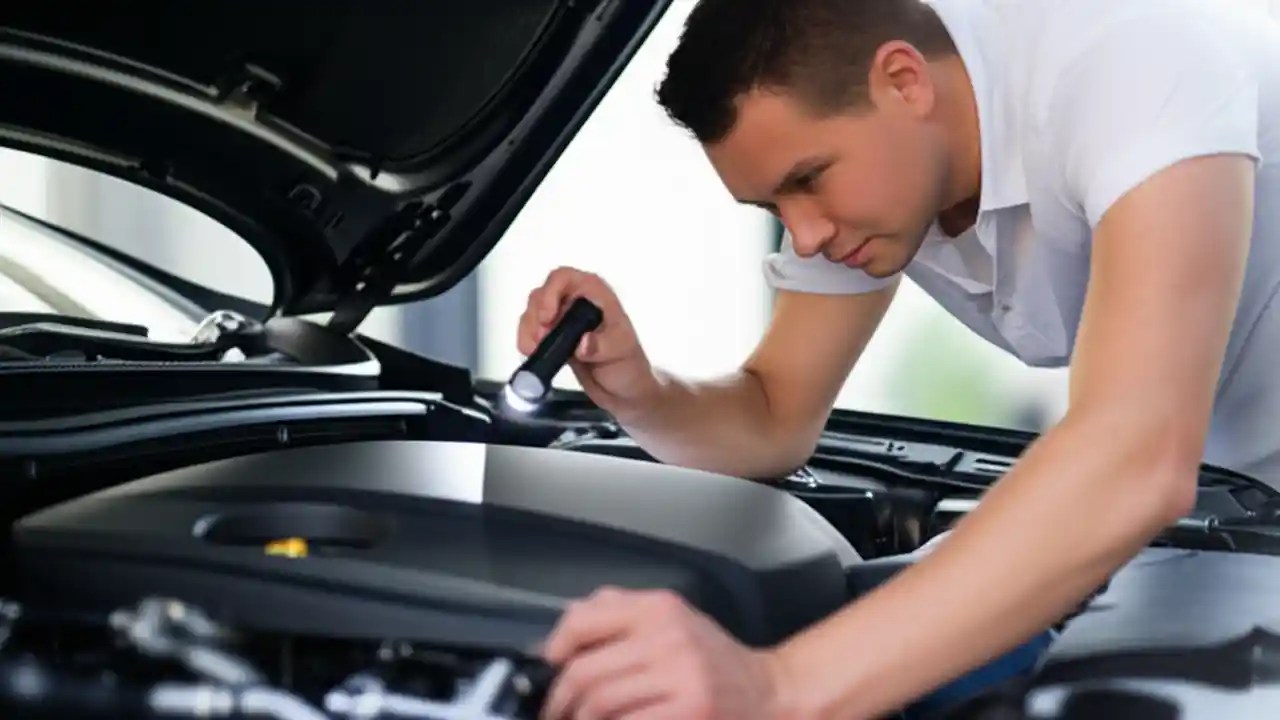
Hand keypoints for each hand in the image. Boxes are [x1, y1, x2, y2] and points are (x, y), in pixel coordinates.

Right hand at [518, 268, 659, 418]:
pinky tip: (532, 354)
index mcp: (595, 294)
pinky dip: (526, 340)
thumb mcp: (621, 352)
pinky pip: (532, 332)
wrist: (623, 392)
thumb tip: (582, 344)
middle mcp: (576, 301)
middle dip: (535, 316)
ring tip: (534, 350)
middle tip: (540, 340)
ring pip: (533, 312)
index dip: (550, 292)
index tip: (547, 318)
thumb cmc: (629, 366)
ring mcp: (563, 320)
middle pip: (542, 294)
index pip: (565, 278)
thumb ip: (602, 346)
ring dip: (528, 330)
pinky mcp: (554, 338)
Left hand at [539, 587, 793, 719]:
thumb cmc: (715, 662)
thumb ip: (620, 613)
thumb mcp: (673, 620)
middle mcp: (668, 636)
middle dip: (559, 701)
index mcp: (659, 608)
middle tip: (554, 714)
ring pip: (599, 704)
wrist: (770, 693)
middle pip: (585, 672)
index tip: (546, 668)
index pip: (582, 620)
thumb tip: (562, 632)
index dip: (553, 649)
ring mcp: (680, 676)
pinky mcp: (690, 711)